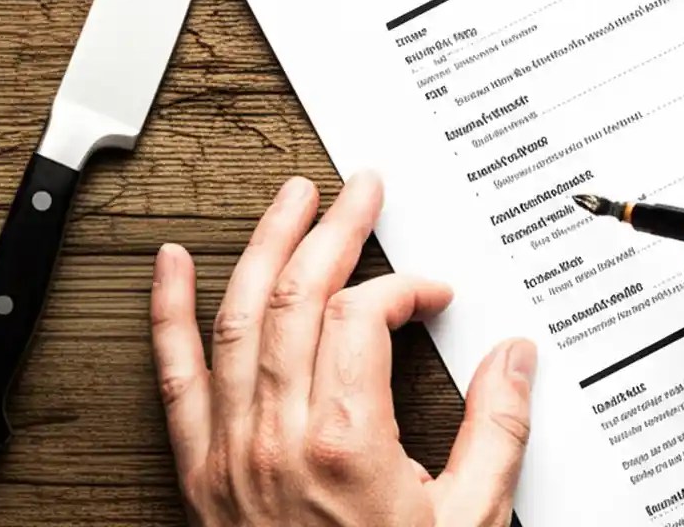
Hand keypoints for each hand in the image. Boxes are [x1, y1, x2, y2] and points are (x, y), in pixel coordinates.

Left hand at [149, 173, 536, 525]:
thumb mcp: (469, 523)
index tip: (433, 291)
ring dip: (264, 245)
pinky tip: (172, 264)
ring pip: (237, 317)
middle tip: (360, 190)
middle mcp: (277, 434)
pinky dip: (167, 311)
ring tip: (289, 198)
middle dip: (334, 230)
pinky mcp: (200, 468)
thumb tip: (515, 358)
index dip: (405, 285)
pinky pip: (175, 375)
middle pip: (297, 297)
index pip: (365, 316)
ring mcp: (230, 449)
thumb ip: (497, 432)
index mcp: (346, 441)